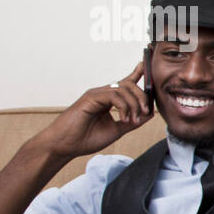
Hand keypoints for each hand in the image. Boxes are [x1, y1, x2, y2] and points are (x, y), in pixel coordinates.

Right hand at [29, 62, 153, 160]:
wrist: (65, 145)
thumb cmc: (86, 138)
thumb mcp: (116, 130)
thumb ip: (132, 121)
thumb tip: (149, 114)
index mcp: (108, 100)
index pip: (125, 83)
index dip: (137, 74)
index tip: (147, 67)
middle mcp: (103, 94)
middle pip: (129, 85)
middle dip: (142, 97)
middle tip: (145, 112)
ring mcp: (96, 94)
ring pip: (123, 89)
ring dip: (134, 104)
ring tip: (132, 120)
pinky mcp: (90, 98)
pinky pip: (113, 95)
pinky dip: (123, 107)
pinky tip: (123, 119)